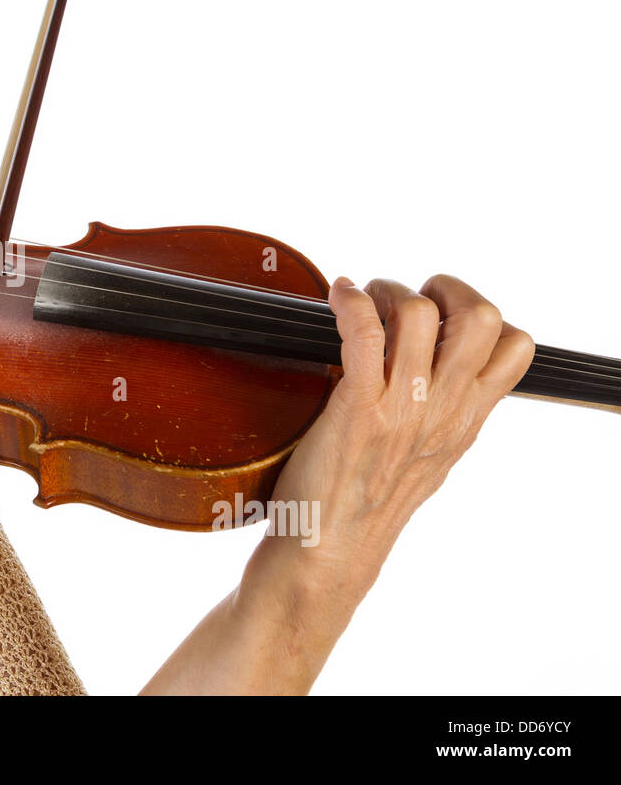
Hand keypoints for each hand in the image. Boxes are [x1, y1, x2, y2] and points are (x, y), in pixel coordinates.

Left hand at [269, 274, 535, 588]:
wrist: (327, 551)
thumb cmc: (362, 504)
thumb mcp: (426, 458)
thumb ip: (442, 413)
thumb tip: (437, 369)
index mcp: (464, 420)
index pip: (513, 347)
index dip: (477, 313)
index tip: (438, 316)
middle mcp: (442, 412)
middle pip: (481, 318)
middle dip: (440, 289)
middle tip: (402, 300)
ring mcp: (402, 410)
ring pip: (419, 314)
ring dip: (385, 291)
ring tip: (362, 302)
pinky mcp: (357, 411)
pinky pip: (365, 335)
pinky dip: (351, 302)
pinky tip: (337, 298)